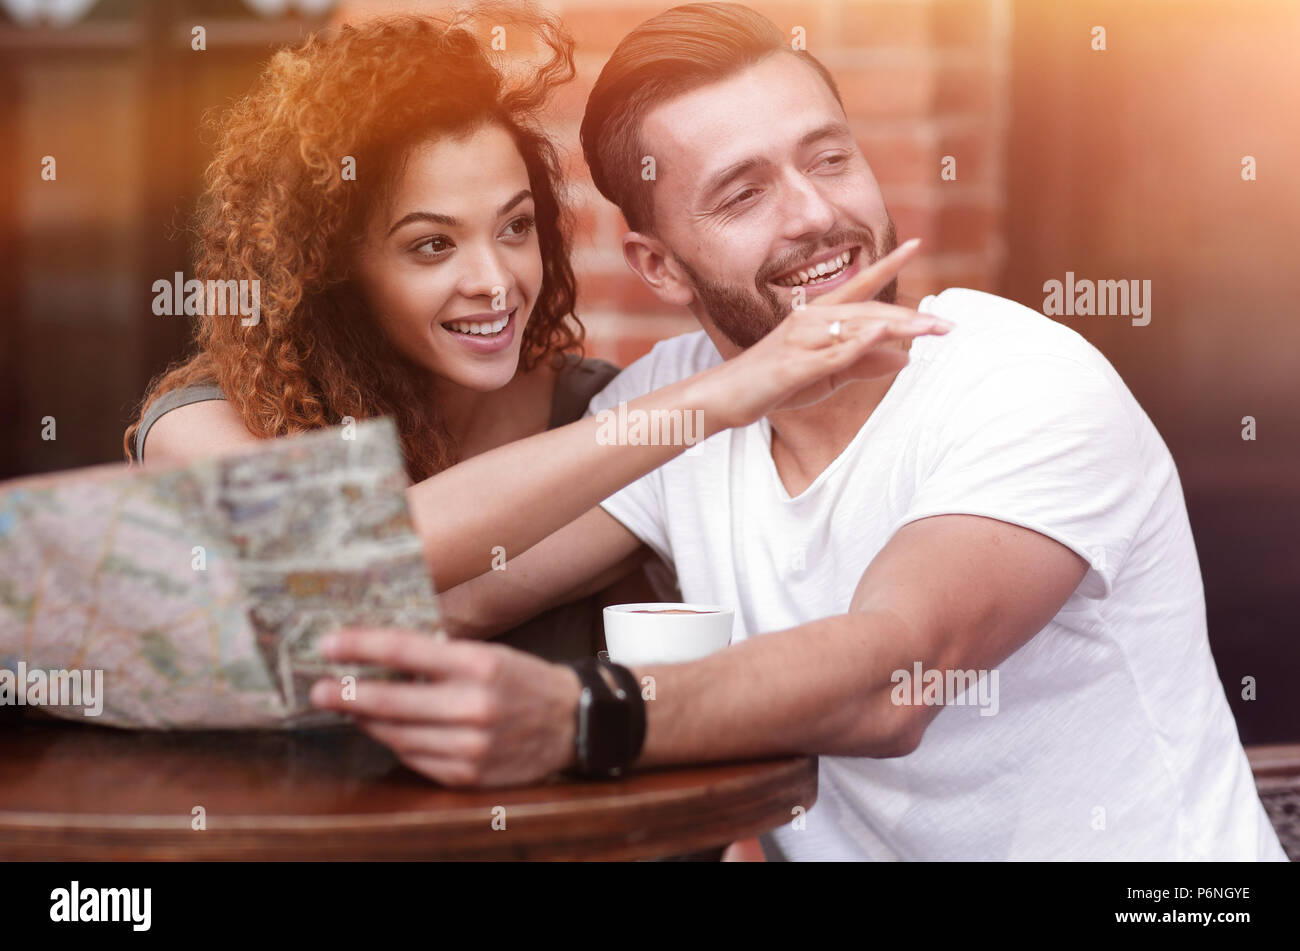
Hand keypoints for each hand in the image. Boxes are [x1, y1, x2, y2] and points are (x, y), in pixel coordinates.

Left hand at [309, 629, 579, 786]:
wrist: (571, 723)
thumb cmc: (522, 680)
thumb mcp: (488, 654)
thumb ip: (438, 656)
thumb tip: (378, 655)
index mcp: (480, 665)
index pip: (405, 651)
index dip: (360, 646)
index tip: (328, 644)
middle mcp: (475, 706)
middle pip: (392, 700)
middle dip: (347, 693)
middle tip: (318, 689)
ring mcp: (471, 745)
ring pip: (398, 734)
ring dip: (367, 720)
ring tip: (347, 706)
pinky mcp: (468, 774)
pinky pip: (415, 758)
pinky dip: (396, 742)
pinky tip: (385, 729)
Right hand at [701, 238, 950, 428]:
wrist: (726, 398)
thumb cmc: (776, 383)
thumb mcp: (827, 374)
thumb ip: (863, 363)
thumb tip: (905, 358)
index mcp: (818, 316)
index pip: (859, 284)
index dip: (888, 263)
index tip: (916, 243)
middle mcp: (811, 319)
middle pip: (870, 310)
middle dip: (912, 318)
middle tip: (949, 326)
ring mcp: (803, 340)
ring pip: (858, 327)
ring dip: (898, 328)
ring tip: (932, 330)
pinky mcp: (796, 364)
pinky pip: (835, 351)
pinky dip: (862, 343)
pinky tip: (887, 336)